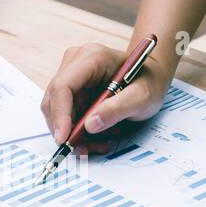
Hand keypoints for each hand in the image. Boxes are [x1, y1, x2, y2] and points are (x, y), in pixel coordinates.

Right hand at [41, 42, 172, 151]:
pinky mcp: (72, 89)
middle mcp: (75, 62)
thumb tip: (90, 125)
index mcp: (92, 57)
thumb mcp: (143, 97)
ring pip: (57, 111)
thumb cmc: (149, 83)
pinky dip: (77, 131)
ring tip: (100, 143)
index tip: (63, 139)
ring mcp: (71, 75)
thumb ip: (118, 109)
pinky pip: (65, 115)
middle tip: (85, 149)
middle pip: (55, 100)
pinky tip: (97, 136)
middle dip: (66, 129)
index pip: (63, 86)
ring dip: (73, 133)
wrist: (151, 77)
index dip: (60, 114)